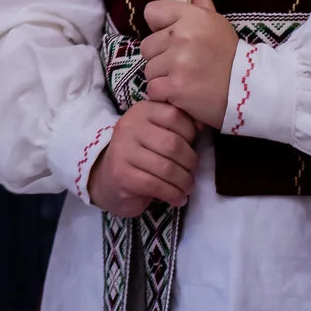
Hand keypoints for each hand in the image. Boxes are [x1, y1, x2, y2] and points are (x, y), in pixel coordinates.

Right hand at [89, 100, 201, 216]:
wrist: (107, 179)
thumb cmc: (141, 154)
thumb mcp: (156, 131)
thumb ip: (177, 125)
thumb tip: (203, 124)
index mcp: (141, 112)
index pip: (174, 116)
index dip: (190, 133)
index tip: (191, 146)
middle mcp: (129, 127)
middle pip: (173, 144)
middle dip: (190, 162)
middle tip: (192, 172)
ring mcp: (123, 151)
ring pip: (167, 168)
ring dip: (184, 182)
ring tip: (187, 187)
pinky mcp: (122, 175)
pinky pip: (157, 185)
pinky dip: (174, 195)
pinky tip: (178, 199)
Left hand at [141, 0, 237, 129]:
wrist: (250, 90)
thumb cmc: (228, 54)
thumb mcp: (216, 21)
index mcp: (192, 16)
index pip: (151, 12)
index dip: (161, 27)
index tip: (175, 38)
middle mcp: (182, 36)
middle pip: (147, 45)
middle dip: (162, 56)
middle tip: (186, 63)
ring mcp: (177, 63)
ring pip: (149, 70)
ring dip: (164, 77)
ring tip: (188, 79)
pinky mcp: (175, 88)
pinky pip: (153, 89)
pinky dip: (165, 96)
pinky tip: (184, 94)